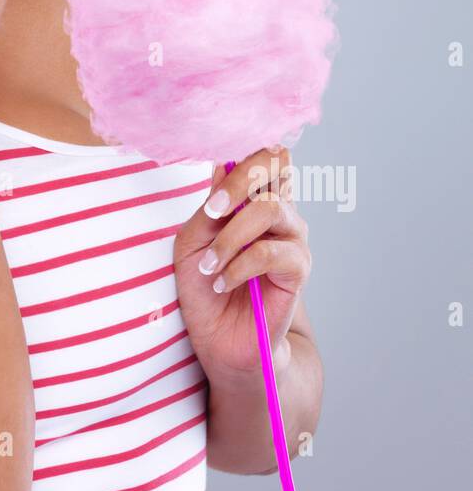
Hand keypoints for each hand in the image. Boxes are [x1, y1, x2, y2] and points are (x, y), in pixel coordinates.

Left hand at [172, 146, 309, 389]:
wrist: (220, 342)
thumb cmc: (204, 288)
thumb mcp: (191, 243)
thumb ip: (208, 208)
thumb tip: (220, 163)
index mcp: (251, 197)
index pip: (262, 152)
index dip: (244, 149)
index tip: (211, 176)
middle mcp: (278, 209)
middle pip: (277, 163)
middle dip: (238, 182)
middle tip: (210, 212)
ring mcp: (293, 237)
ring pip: (270, 208)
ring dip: (231, 237)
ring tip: (208, 266)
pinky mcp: (299, 269)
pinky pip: (272, 252)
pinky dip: (240, 265)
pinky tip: (222, 282)